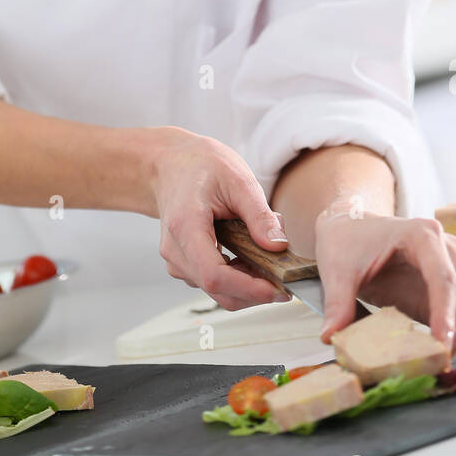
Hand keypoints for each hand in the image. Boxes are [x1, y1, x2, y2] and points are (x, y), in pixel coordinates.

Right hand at [147, 126, 290, 309]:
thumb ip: (259, 215)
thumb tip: (278, 246)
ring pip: (217, 291)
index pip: (214, 275)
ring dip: (247, 284)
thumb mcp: (238, 180)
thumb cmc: (201, 166)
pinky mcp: (182, 264)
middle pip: (218, 290)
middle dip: (255, 291)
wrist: (171, 164)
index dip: (249, 289)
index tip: (279, 289)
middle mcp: (175, 250)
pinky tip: (248, 256)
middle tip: (285, 277)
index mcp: (185, 226)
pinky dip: (236, 279)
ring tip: (264, 253)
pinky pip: (212, 283)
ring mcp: (175, 260)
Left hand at [314, 197, 455, 351]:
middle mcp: (445, 246)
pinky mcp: (450, 284)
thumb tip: (330, 337)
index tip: (441, 346)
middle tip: (439, 363)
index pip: (444, 277)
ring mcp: (452, 263)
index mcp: (421, 235)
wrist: (350, 227)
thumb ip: (338, 303)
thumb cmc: (347, 241)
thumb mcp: (337, 270)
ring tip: (438, 361)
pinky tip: (437, 351)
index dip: (446, 314)